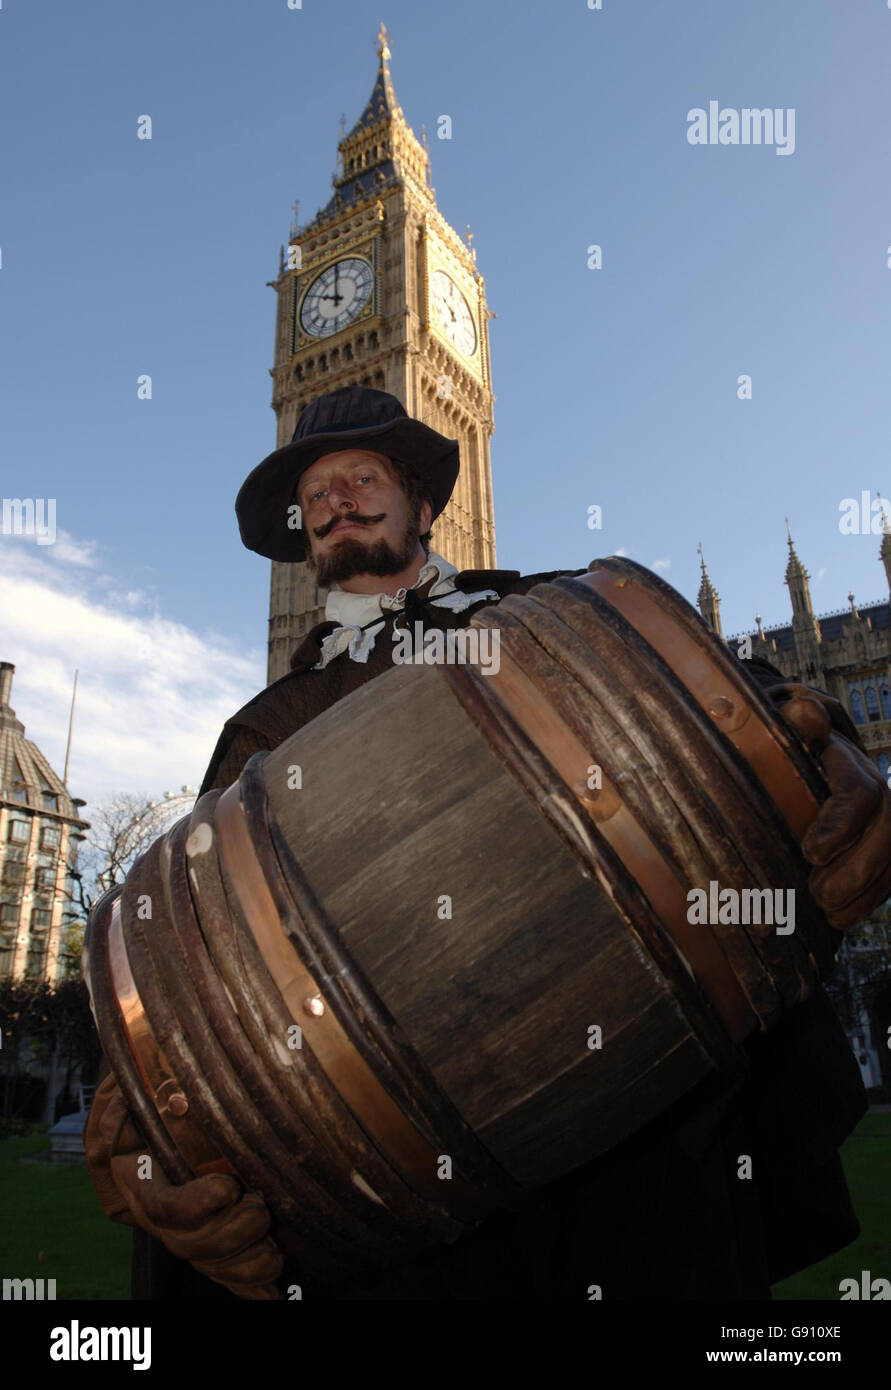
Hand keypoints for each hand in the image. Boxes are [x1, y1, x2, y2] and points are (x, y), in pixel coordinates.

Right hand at [85, 1072, 282, 1299]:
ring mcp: (186, 1231)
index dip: (195, 1205)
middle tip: (260, 1209)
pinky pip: (226, 1275)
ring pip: (210, 1263)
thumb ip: (152, 1094)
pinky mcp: (210, 1241)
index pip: (163, 1208)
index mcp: (143, 1181)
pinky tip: (274, 1293)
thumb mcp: (149, 1089)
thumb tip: (159, 1098)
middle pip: (189, 1244)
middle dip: (230, 1234)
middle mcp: (161, 1214)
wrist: (156, 1121)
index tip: (229, 1187)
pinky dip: (250, 1287)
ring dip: (244, 1264)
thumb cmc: (158, 1096)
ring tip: (273, 1251)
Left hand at [766, 682, 890, 929]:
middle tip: (818, 893)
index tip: (811, 852)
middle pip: (888, 831)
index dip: (841, 824)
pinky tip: (839, 919)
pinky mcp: (883, 849)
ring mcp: (884, 822)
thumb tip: (806, 713)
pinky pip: (890, 878)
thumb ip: (790, 723)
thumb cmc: (782, 744)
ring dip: (863, 892)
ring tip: (825, 909)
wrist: (799, 752)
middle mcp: (877, 791)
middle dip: (858, 868)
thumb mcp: (779, 728)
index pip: (860, 793)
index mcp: (849, 763)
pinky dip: (867, 903)